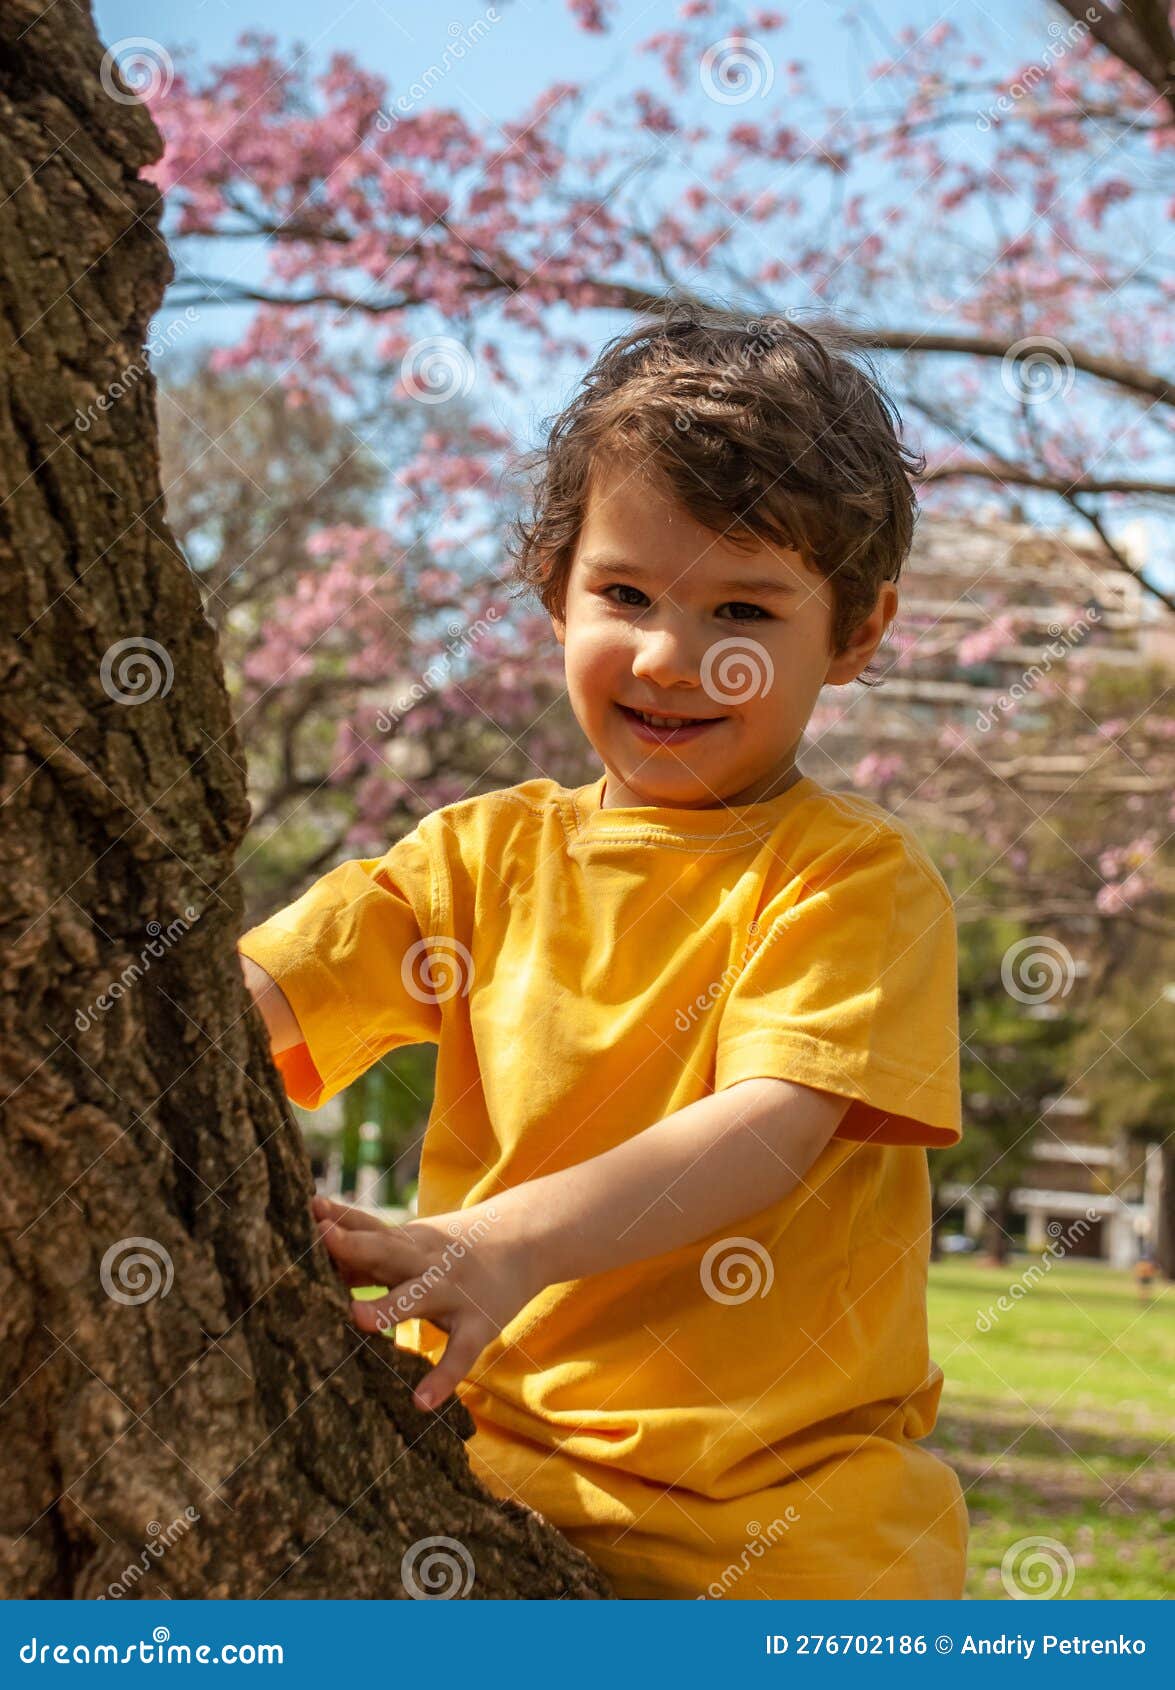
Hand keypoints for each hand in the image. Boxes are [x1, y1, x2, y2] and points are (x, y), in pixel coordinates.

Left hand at [310, 1195, 545, 1412]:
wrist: (526, 1240)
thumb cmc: (450, 1249)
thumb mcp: (412, 1242)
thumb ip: (368, 1252)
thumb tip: (313, 1256)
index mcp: (406, 1241)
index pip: (369, 1227)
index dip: (340, 1220)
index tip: (309, 1208)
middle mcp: (425, 1262)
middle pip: (386, 1250)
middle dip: (354, 1245)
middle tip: (322, 1236)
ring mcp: (451, 1292)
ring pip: (417, 1297)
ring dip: (387, 1306)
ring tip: (356, 1318)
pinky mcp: (477, 1324)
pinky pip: (458, 1353)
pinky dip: (442, 1377)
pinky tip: (421, 1402)